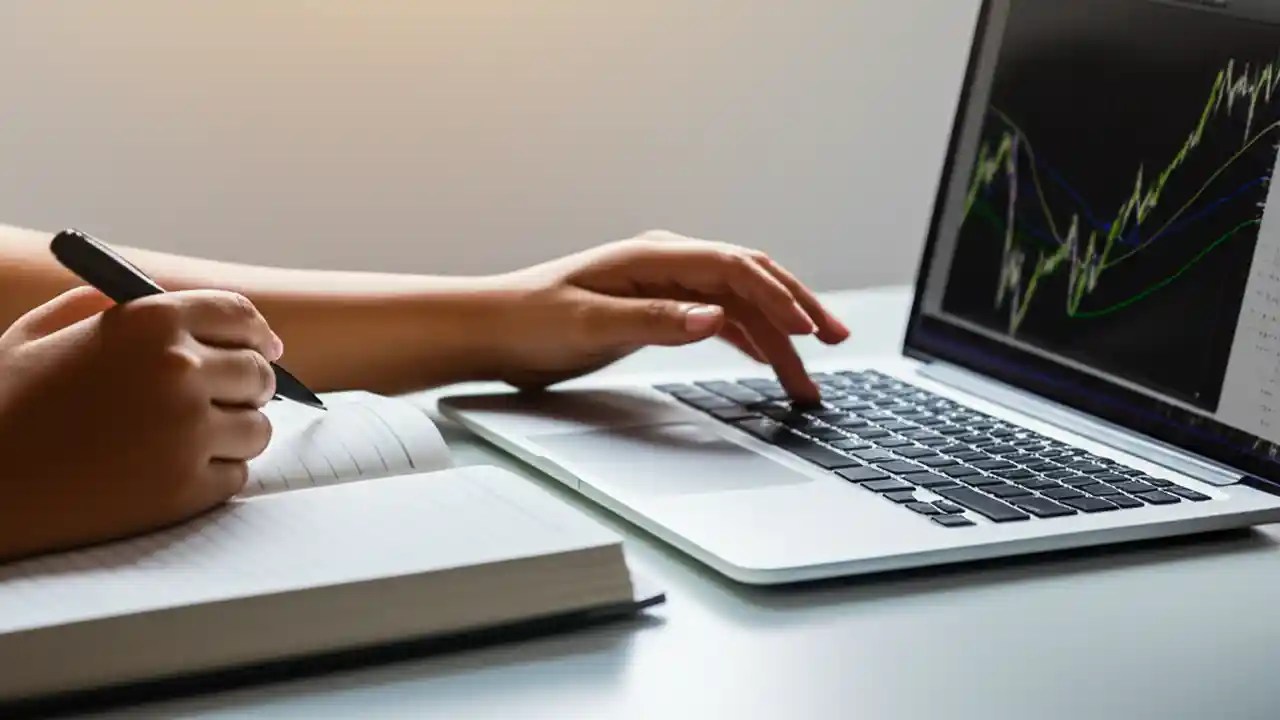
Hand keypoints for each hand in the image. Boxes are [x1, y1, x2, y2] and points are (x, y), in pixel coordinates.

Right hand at [0, 287, 281, 560]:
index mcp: (150, 322)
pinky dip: (216, 475)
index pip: (240, 316)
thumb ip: (106, 307)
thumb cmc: (4, 406)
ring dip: (234, 433)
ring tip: (190, 440)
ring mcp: (188, 433)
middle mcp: (180, 371)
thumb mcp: (43, 333)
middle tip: (226, 399)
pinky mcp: (186, 489)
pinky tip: (173, 473)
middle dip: (247, 386)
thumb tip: (165, 302)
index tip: (265, 348)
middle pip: (258, 373)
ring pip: (257, 428)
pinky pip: (236, 475)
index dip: (256, 333)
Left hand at [488, 230, 848, 401]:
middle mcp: (667, 263)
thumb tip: (715, 318)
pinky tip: (768, 359)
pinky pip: (719, 319)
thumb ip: (655, 321)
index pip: (734, 268)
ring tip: (809, 375)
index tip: (809, 330)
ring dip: (777, 335)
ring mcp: (666, 285)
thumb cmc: (530, 320)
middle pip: (750, 278)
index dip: (778, 296)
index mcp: (654, 256)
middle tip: (837, 341)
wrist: (491, 329)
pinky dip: (749, 338)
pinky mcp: (660, 309)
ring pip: (739, 304)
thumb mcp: (590, 325)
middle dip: (797, 308)